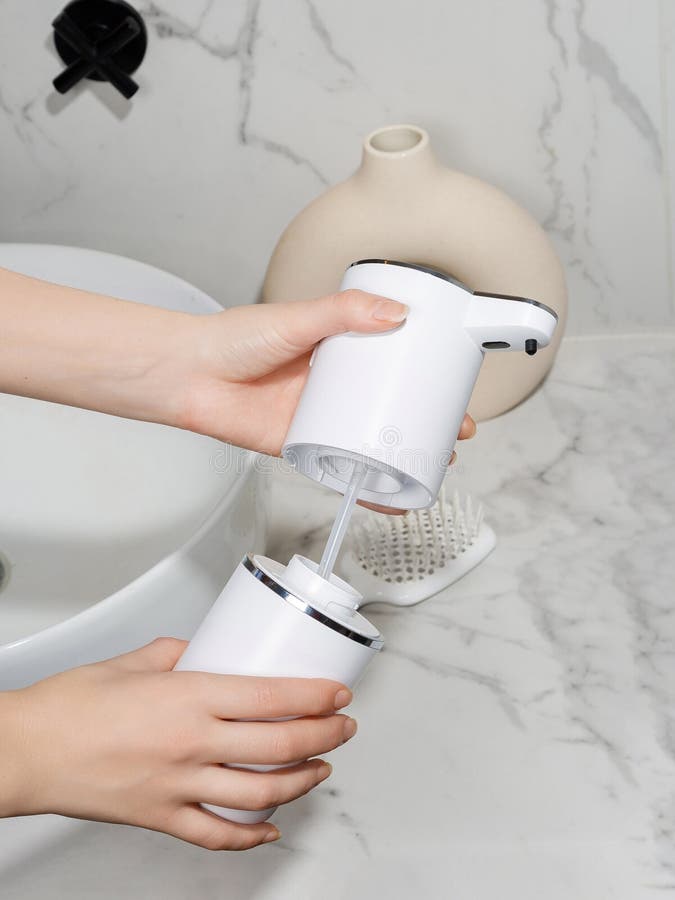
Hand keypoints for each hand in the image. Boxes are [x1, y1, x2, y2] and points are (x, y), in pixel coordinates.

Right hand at [1, 638, 355, 850]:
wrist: (26, 752)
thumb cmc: (70, 706)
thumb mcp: (134, 661)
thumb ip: (178, 652)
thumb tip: (204, 648)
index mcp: (189, 697)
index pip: (274, 697)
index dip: (317, 697)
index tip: (339, 694)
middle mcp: (192, 743)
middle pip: (281, 746)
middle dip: (325, 736)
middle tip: (343, 727)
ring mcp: (180, 786)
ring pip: (261, 794)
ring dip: (301, 782)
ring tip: (320, 769)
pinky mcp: (162, 818)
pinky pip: (217, 836)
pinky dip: (250, 837)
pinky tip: (269, 829)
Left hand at [180, 290, 475, 458]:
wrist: (188, 375)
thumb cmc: (231, 340)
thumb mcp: (295, 317)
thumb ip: (343, 312)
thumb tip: (393, 312)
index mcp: (334, 350)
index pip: (390, 361)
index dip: (424, 373)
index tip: (453, 380)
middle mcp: (330, 386)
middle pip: (389, 406)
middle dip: (426, 420)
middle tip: (455, 430)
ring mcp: (317, 418)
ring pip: (370, 440)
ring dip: (403, 454)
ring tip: (435, 463)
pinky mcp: (300, 447)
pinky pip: (339, 469)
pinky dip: (364, 485)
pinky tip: (389, 496)